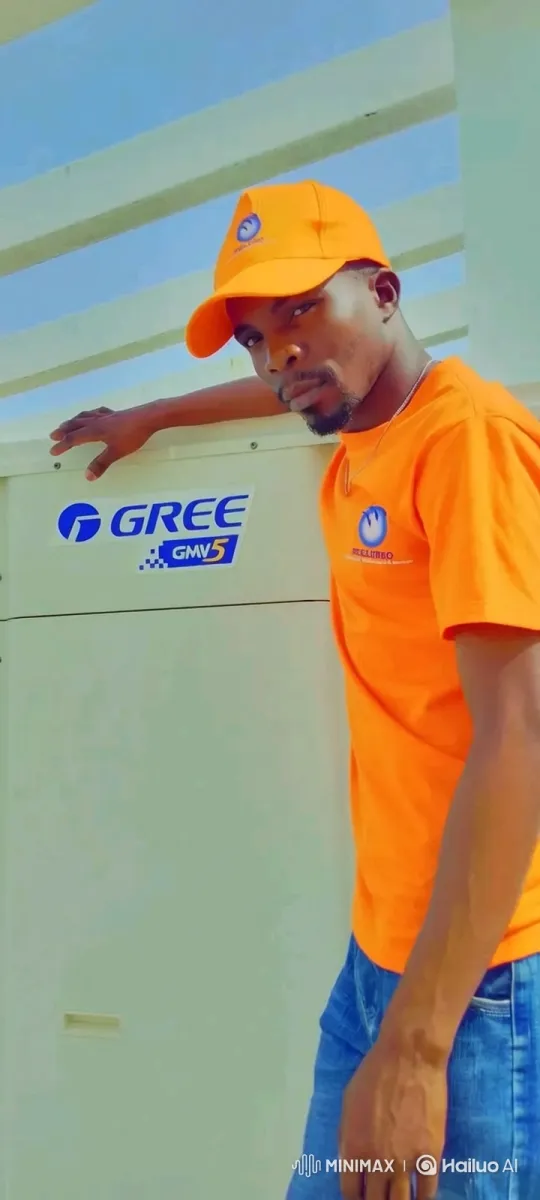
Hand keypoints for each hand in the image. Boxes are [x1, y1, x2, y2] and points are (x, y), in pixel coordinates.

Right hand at [49, 406, 153, 479]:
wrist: (148, 417)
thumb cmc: (132, 435)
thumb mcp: (116, 452)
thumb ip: (101, 463)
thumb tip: (87, 476)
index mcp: (94, 431)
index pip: (74, 439)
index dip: (63, 446)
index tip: (53, 452)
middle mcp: (97, 422)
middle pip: (76, 425)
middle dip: (63, 431)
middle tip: (53, 435)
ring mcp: (105, 416)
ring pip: (84, 417)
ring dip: (73, 421)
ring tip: (66, 424)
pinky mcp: (114, 413)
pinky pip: (96, 412)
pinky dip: (89, 414)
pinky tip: (92, 414)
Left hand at [338, 1036, 446, 1198]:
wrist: (410, 1058)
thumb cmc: (374, 1074)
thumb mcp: (348, 1104)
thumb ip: (348, 1137)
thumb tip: (351, 1160)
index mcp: (353, 1149)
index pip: (351, 1193)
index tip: (361, 1198)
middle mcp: (378, 1162)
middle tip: (379, 1198)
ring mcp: (406, 1162)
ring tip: (398, 1199)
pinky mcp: (431, 1156)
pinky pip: (427, 1191)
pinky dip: (423, 1197)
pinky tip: (420, 1195)